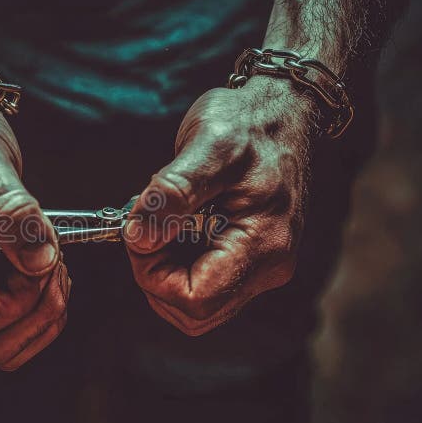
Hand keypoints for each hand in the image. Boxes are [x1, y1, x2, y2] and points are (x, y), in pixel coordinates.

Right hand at [0, 87, 68, 369]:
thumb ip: (12, 212)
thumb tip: (40, 263)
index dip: (22, 300)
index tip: (43, 258)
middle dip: (39, 309)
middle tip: (57, 260)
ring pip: (3, 341)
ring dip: (42, 311)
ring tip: (53, 260)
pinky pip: (7, 320)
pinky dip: (38, 303)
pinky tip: (45, 265)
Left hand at [123, 77, 312, 335]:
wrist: (283, 110)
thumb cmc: (248, 122)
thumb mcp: (207, 145)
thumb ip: (172, 193)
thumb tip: (139, 239)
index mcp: (262, 244)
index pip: (195, 300)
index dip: (154, 275)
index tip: (141, 232)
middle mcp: (269, 266)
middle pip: (195, 312)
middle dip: (156, 276)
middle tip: (147, 226)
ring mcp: (262, 266)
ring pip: (197, 303)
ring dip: (165, 271)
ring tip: (164, 220)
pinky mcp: (251, 259)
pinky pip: (205, 283)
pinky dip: (178, 263)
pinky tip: (177, 224)